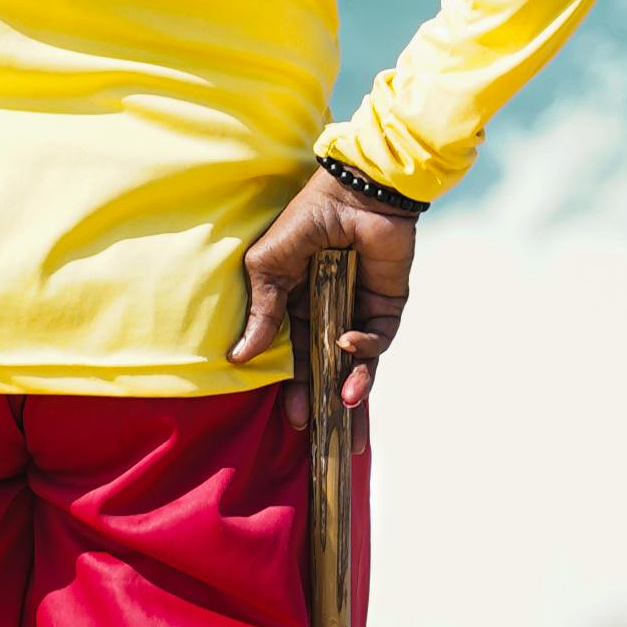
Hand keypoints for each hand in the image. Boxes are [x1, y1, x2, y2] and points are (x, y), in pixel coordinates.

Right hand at [234, 165, 415, 412]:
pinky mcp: (387, 306)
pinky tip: (349, 347)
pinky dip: (366, 349)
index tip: (295, 417)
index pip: (298, 358)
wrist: (354, 192)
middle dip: (329, 405)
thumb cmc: (305, 220)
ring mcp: (359, 311)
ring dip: (354, 388)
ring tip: (345, 408)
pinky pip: (379, 340)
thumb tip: (240, 356)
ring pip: (359, 365)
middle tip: (322, 435)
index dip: (297, 388)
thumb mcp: (268, 265)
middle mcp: (330, 313)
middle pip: (330, 371)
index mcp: (298, 306)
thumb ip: (262, 311)